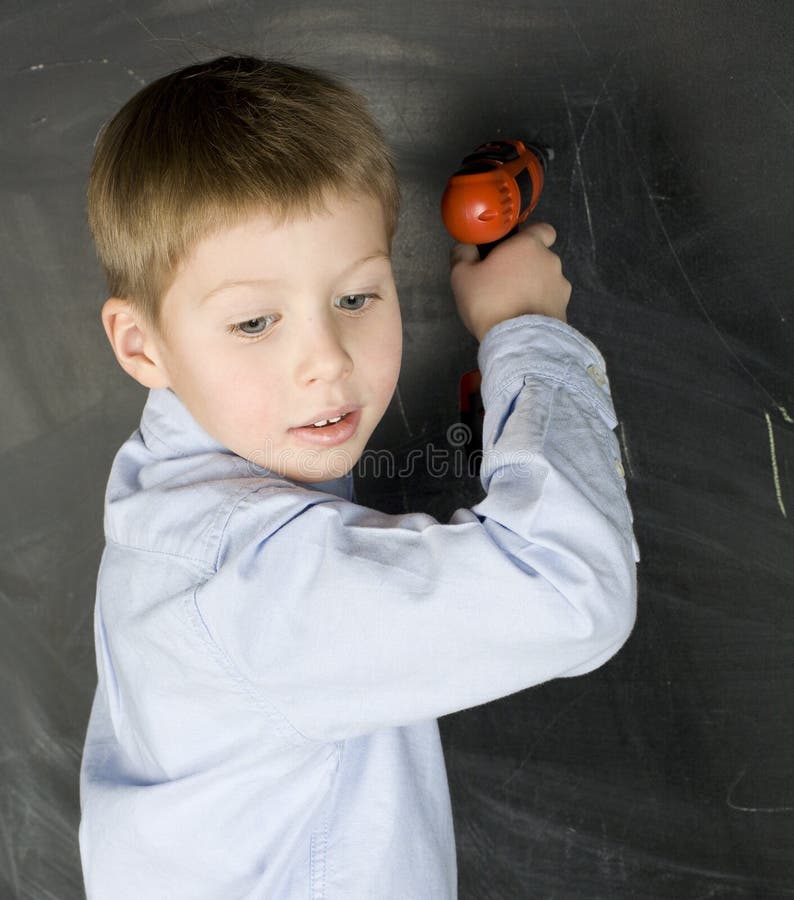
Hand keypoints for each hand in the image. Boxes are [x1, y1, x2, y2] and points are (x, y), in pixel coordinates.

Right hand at [449, 222, 571, 341]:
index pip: (543, 230)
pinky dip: (539, 308)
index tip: (514, 250)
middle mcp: (551, 262)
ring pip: (546, 282)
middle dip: (526, 267)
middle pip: (541, 258)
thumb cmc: (489, 302)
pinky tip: (524, 320)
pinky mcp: (564, 311)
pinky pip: (550, 303)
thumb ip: (463, 254)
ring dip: (534, 289)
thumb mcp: (462, 276)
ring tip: (514, 307)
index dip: (531, 237)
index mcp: (529, 246)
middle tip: (504, 283)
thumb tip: (466, 246)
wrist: (517, 342)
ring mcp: (562, 288)